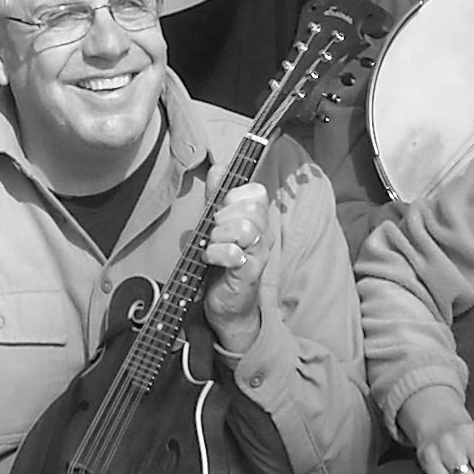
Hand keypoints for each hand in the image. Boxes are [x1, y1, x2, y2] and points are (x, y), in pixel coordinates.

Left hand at [197, 181, 277, 342]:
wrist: (227, 305)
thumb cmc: (221, 264)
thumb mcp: (215, 225)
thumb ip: (216, 197)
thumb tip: (219, 168)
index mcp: (257, 220)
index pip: (257, 191)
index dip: (234, 195)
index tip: (221, 209)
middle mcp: (263, 235)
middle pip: (251, 208)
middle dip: (223, 215)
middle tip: (214, 231)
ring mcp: (258, 254)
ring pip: (244, 228)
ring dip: (219, 235)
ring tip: (212, 246)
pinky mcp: (249, 274)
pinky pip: (234, 254)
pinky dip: (215, 254)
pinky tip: (210, 260)